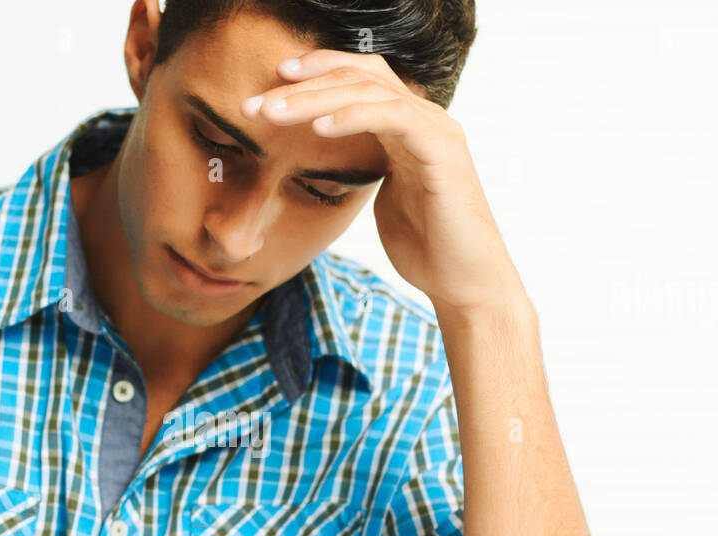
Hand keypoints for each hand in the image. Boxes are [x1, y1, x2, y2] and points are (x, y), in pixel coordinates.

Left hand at [241, 50, 523, 316]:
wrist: (464, 281)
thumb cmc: (425, 245)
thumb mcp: (382, 195)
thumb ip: (364, 166)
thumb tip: (324, 162)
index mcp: (407, 125)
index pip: (360, 78)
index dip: (317, 71)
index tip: (271, 80)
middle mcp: (424, 118)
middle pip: (359, 76)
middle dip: (303, 85)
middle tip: (253, 102)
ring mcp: (436, 130)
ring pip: (371, 91)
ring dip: (315, 99)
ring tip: (272, 112)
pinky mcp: (442, 151)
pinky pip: (394, 118)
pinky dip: (353, 116)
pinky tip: (320, 127)